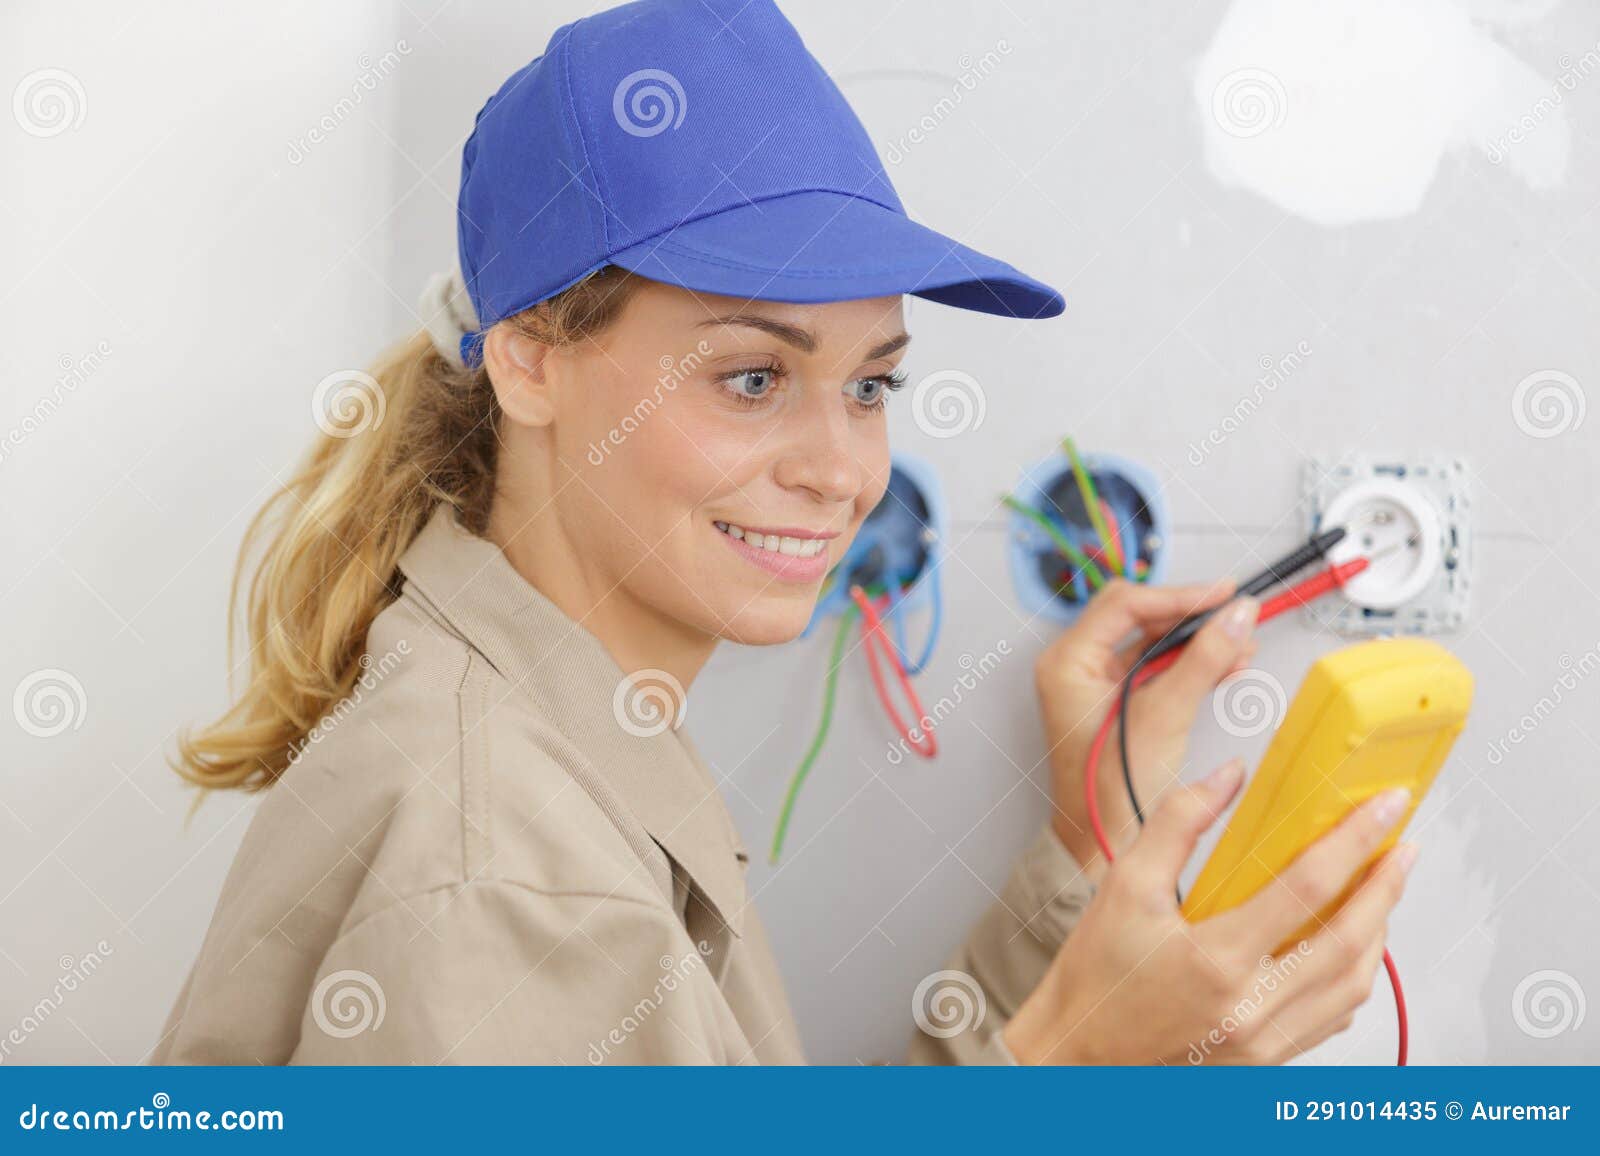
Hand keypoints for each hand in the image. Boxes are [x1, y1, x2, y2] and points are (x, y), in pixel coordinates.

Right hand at [1004, 763, 1418, 1064]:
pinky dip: (1353, 977)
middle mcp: (1250, 1009)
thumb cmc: (1096, 977)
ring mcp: (1265, 1043)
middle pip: (1350, 941)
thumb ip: (1178, 821)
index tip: (1383, 807)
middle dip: (1386, 886)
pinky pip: (1334, 1018)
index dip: (1353, 840)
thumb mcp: (1124, 886)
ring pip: (1354, 986)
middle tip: (1401, 845)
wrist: (1077, 1055)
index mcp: (1216, 961)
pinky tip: (1346, 947)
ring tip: (1378, 891)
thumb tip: (1229, 776)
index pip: (1307, 888)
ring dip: (1377, 932)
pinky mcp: (1267, 1061)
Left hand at [1033, 577, 1259, 876]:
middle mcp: (1076, 666)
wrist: (1102, 845)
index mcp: (1067, 662)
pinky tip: (1228, 666)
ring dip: (1198, 641)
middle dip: (1191, 616)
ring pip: (1152, 641)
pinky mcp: (1118, 702)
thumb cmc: (1110, 791)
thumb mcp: (1164, 716)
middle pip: (1139, 616)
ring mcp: (1096, 684)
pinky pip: (1157, 668)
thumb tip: (1238, 615)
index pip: (1125, 603)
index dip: (1179, 595)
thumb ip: (1203, 660)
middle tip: (1237, 615)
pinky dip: (1192, 665)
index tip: (1224, 594)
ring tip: (1242, 644)